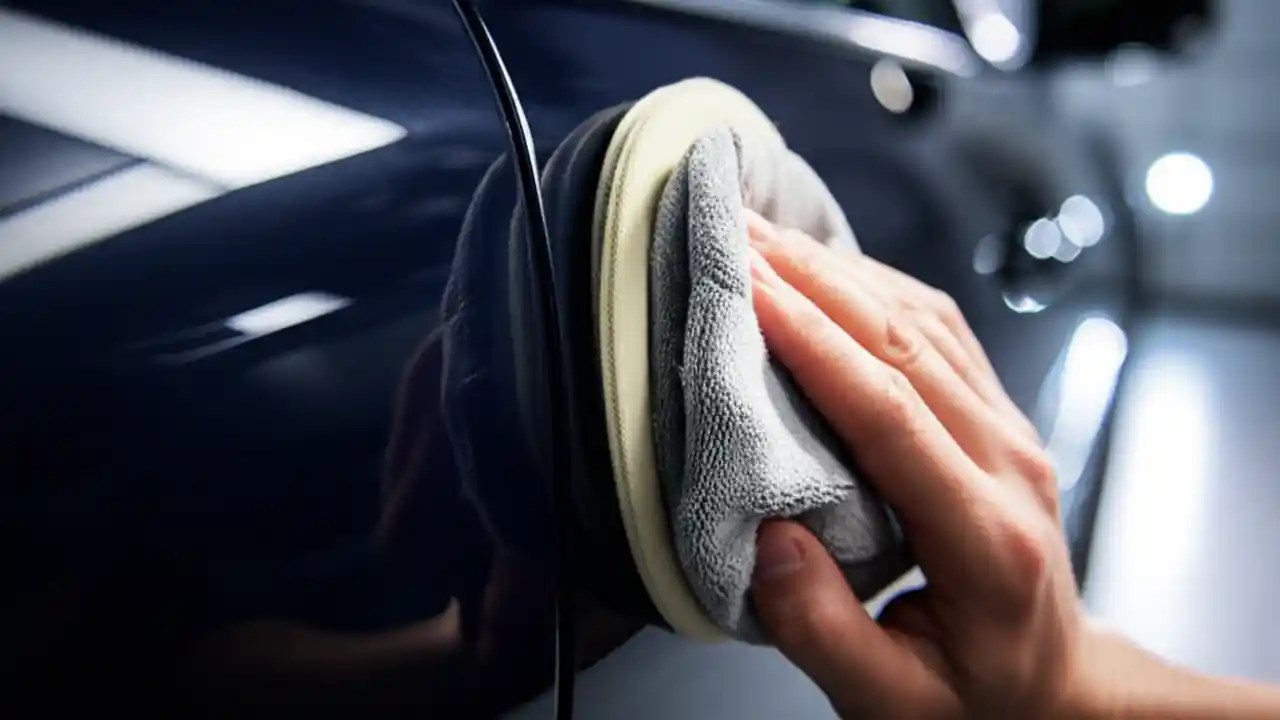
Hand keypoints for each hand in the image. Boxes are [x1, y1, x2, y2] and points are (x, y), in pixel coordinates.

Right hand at [745, 211, 1088, 718]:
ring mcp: (1010, 432)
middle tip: (735, 229)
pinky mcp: (996, 416)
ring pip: (926, 322)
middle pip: (907, 344)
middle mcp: (1008, 464)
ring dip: (841, 269)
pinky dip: (876, 285)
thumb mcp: (891, 701)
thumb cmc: (969, 698)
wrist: (1053, 687)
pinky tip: (828, 264)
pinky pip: (940, 329)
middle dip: (814, 278)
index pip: (891, 412)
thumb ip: (822, 629)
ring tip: (765, 231)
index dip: (814, 342)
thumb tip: (766, 537)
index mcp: (984, 535)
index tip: (748, 285)